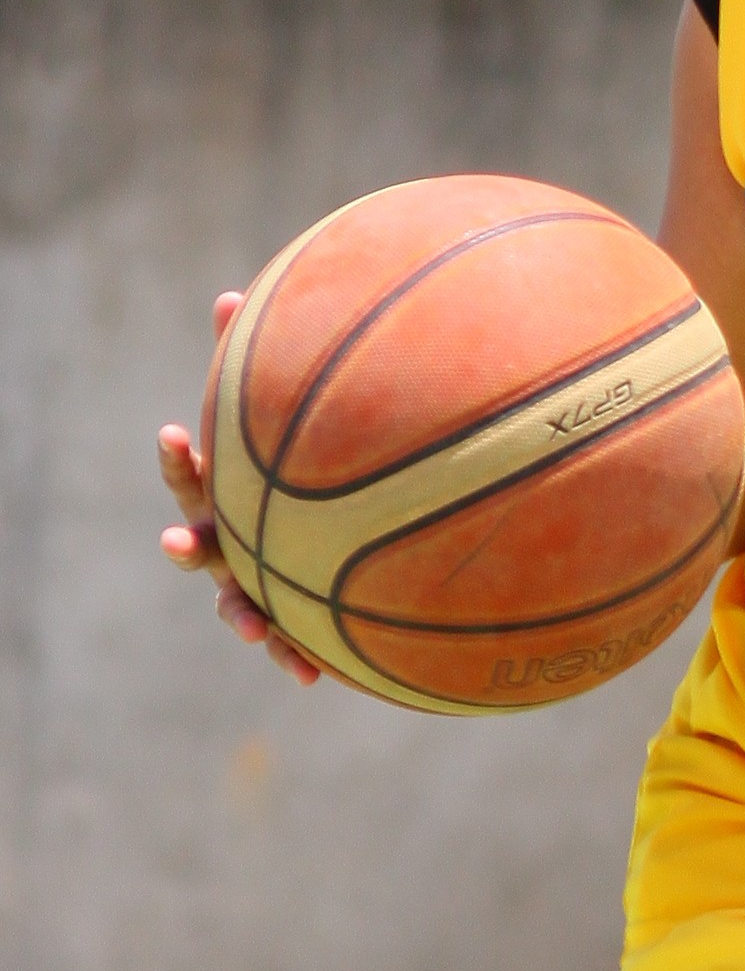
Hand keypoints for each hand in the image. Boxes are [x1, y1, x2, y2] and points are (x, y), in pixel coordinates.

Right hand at [157, 292, 320, 689]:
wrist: (346, 543)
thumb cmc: (306, 473)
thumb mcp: (284, 426)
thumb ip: (257, 366)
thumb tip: (232, 294)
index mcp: (227, 495)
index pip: (191, 474)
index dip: (179, 458)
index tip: (173, 433)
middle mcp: (231, 543)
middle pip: (198, 545)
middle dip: (189, 545)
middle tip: (179, 542)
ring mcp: (256, 586)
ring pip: (236, 606)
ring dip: (239, 618)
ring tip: (252, 629)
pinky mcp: (292, 622)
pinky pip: (294, 644)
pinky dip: (298, 658)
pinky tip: (314, 675)